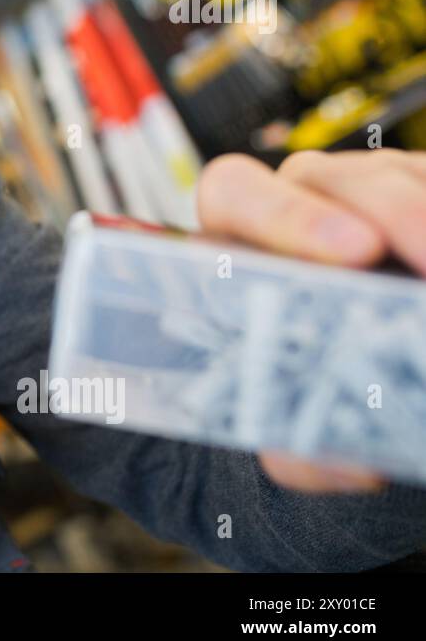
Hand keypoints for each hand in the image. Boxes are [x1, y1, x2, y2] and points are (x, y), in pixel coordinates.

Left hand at [196, 147, 425, 492]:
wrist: (377, 374)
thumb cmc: (319, 389)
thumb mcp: (300, 424)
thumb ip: (303, 447)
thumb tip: (349, 463)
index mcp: (243, 246)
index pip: (233, 193)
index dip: (286, 214)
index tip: (358, 252)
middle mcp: (300, 205)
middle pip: (330, 177)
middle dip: (391, 212)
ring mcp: (366, 191)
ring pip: (397, 178)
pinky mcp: (417, 188)